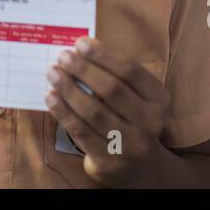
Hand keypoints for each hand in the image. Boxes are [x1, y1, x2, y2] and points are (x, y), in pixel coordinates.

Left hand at [45, 37, 169, 187]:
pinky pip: (81, 132)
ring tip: (53, 73)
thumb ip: (114, 76)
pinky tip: (51, 97)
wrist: (136, 166)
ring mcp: (131, 144)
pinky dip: (63, 112)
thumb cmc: (128, 119)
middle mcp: (150, 122)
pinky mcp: (110, 161)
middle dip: (83, 70)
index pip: (130, 71)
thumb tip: (80, 51)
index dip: (104, 55)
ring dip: (69, 89)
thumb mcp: (134, 98)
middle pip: (112, 89)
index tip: (81, 43)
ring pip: (94, 111)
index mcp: (159, 99)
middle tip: (63, 57)